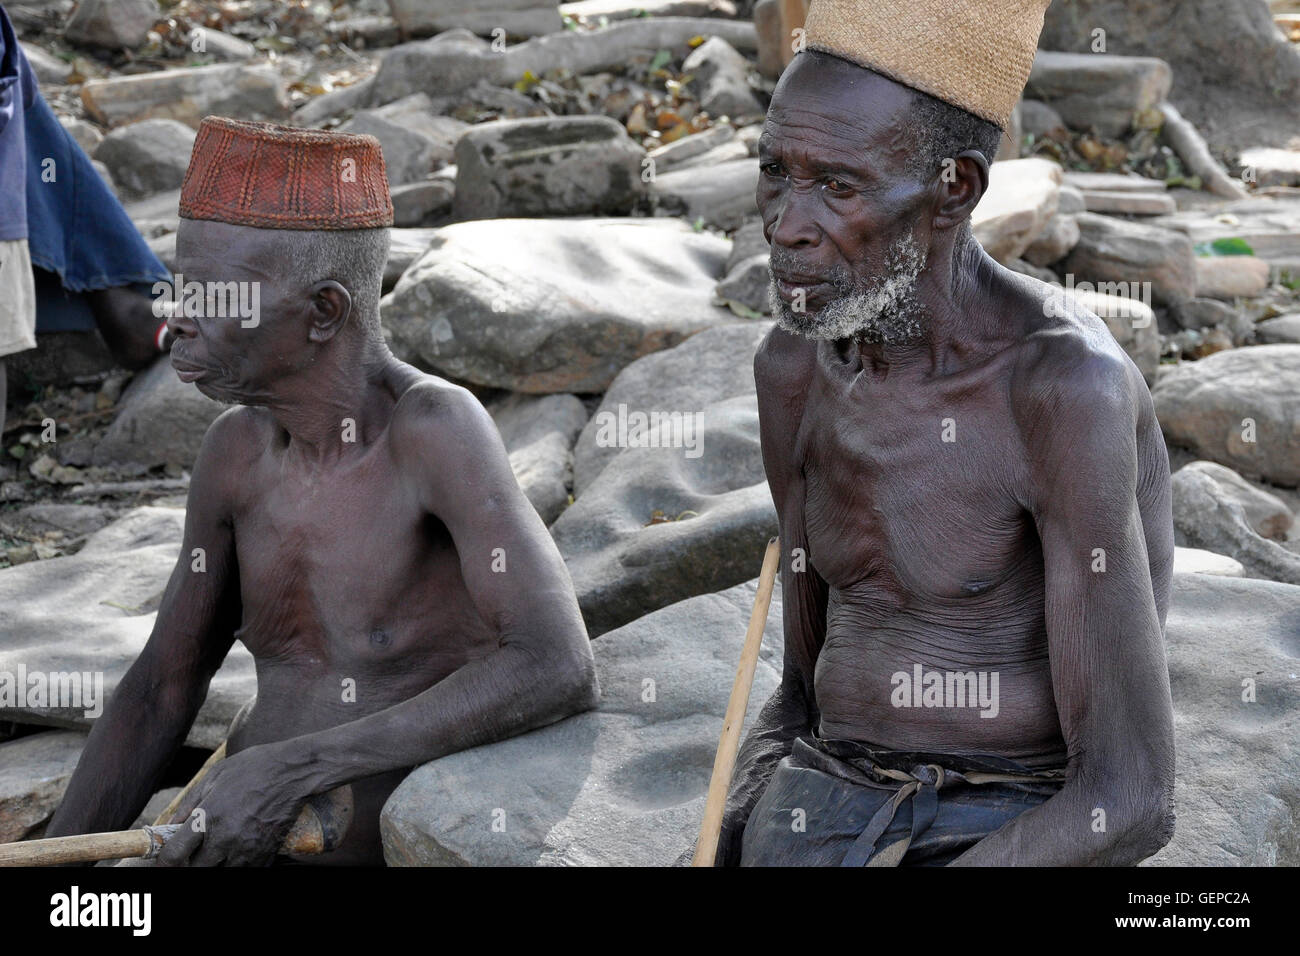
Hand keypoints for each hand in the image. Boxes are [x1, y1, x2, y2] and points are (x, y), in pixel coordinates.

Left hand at [156, 743, 313, 866]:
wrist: (295, 771)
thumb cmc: (254, 767)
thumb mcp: (215, 775)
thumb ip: (189, 803)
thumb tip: (170, 825)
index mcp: (209, 817)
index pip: (174, 855)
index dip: (164, 862)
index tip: (164, 861)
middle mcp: (226, 838)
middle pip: (196, 870)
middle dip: (190, 865)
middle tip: (193, 854)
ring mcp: (248, 849)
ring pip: (221, 873)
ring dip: (214, 865)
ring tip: (217, 851)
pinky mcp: (266, 853)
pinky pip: (245, 870)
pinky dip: (236, 865)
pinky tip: (236, 851)